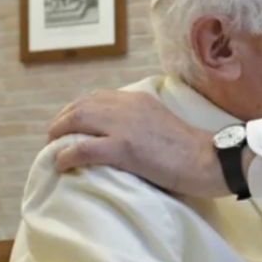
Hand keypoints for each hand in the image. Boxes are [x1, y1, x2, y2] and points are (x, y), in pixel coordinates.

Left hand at [48, 90, 228, 198]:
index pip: (96, 98)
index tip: (69, 125)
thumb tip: (119, 136)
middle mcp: (127, 106)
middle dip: (61, 122)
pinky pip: (81, 149)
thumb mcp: (161, 123)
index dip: (76, 110)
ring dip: (58, 136)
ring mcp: (124, 126)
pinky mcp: (123, 148)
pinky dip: (65, 156)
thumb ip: (140, 122)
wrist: (208, 159)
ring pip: (77, 122)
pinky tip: (60, 164)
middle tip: (53, 139)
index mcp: (138, 99)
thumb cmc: (191, 149)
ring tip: (52, 150)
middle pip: (81, 107)